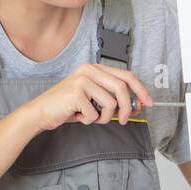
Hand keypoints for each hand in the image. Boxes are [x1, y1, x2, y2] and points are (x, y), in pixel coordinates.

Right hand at [23, 64, 154, 132]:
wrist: (42, 112)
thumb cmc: (68, 107)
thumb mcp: (93, 99)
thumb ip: (112, 98)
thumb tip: (136, 105)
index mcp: (95, 68)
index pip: (126, 75)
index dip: (140, 89)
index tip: (149, 102)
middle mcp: (89, 70)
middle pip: (122, 88)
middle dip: (126, 108)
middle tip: (122, 120)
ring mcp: (82, 80)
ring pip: (110, 104)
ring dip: (103, 117)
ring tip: (90, 117)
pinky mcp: (76, 93)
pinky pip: (95, 115)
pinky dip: (89, 121)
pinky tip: (77, 116)